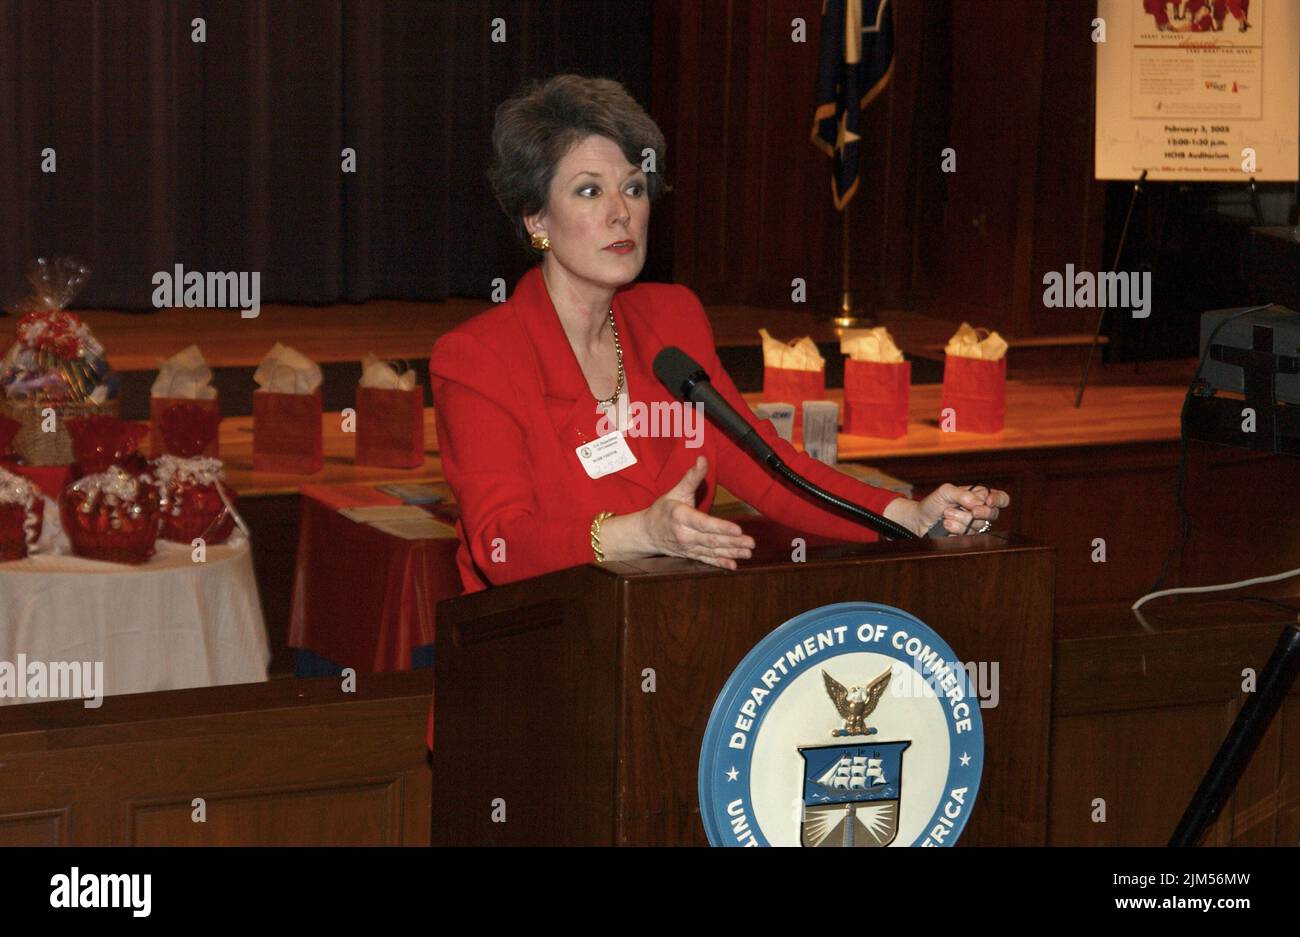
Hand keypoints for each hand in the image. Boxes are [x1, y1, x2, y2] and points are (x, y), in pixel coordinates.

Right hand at [637, 456, 755, 569]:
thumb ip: (692, 477)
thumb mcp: (675, 491)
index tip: (737, 530)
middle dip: (732, 542)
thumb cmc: (662, 510)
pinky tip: (732, 566)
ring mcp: (688, 547)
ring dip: (731, 553)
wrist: (646, 533)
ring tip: (747, 553)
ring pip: (712, 551)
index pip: (703, 523)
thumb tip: (702, 459)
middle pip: (711, 539)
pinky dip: (719, 564)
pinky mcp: (690, 555)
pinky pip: (706, 560)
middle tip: (750, 543)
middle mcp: (685, 534)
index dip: (721, 527)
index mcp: (681, 516)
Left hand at [916, 483, 1009, 535]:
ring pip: (979, 526)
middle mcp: (979, 512)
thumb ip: (963, 494)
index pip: (1001, 498)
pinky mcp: (966, 538)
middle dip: (982, 512)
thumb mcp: (946, 491)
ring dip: (961, 520)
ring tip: (946, 516)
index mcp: (978, 497)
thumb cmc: (934, 503)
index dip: (999, 500)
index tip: (988, 501)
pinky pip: (968, 537)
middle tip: (971, 511)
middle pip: (993, 514)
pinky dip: (955, 530)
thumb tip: (979, 504)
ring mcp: (973, 526)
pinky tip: (946, 526)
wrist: (919, 519)